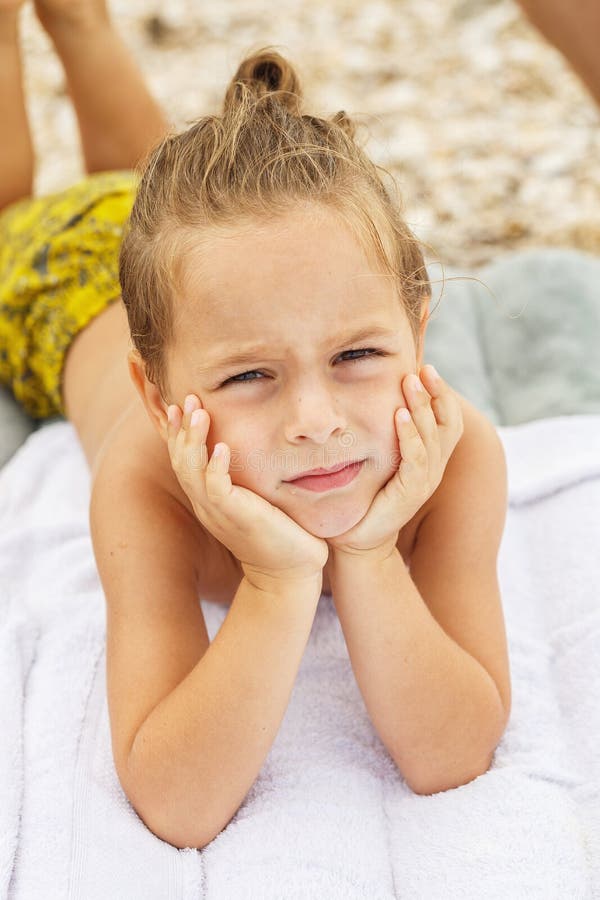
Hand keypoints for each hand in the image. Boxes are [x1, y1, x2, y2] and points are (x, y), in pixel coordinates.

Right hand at [166, 394, 328, 589]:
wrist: (290, 573)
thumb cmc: (280, 533)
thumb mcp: (257, 498)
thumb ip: (248, 475)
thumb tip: (249, 447)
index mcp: (208, 497)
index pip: (183, 459)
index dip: (178, 432)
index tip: (180, 404)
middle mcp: (206, 503)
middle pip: (181, 460)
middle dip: (180, 428)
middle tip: (185, 399)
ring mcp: (218, 512)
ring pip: (193, 471)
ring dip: (194, 440)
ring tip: (198, 412)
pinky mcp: (236, 518)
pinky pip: (218, 489)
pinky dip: (217, 467)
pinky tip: (222, 447)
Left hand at [327, 365, 463, 559]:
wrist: (358, 538)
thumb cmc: (365, 493)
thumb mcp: (379, 455)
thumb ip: (385, 430)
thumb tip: (373, 393)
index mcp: (430, 456)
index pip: (448, 418)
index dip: (442, 393)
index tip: (426, 367)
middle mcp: (433, 466)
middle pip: (447, 422)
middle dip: (436, 393)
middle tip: (422, 368)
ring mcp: (425, 480)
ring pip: (432, 437)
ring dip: (422, 407)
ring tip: (410, 382)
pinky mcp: (411, 493)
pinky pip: (415, 459)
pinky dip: (409, 435)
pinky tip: (400, 415)